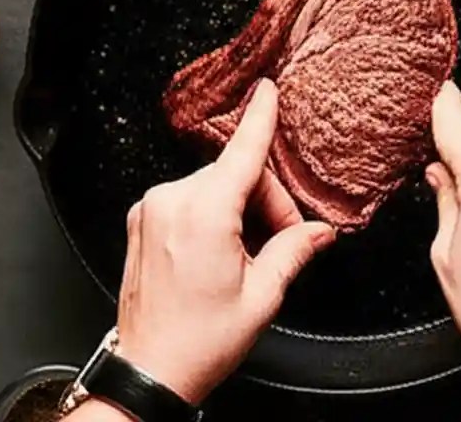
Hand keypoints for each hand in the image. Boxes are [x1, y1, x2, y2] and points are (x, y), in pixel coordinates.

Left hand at [114, 79, 335, 404]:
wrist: (149, 370)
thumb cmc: (198, 342)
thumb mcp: (261, 297)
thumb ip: (293, 251)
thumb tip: (318, 232)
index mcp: (202, 214)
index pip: (242, 152)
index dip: (260, 118)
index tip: (268, 89)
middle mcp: (170, 202)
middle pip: (235, 177)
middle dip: (265, 205)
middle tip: (280, 247)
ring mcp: (150, 210)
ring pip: (212, 188)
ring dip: (239, 212)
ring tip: (246, 260)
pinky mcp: (141, 221)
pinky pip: (188, 201)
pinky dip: (213, 217)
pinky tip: (221, 255)